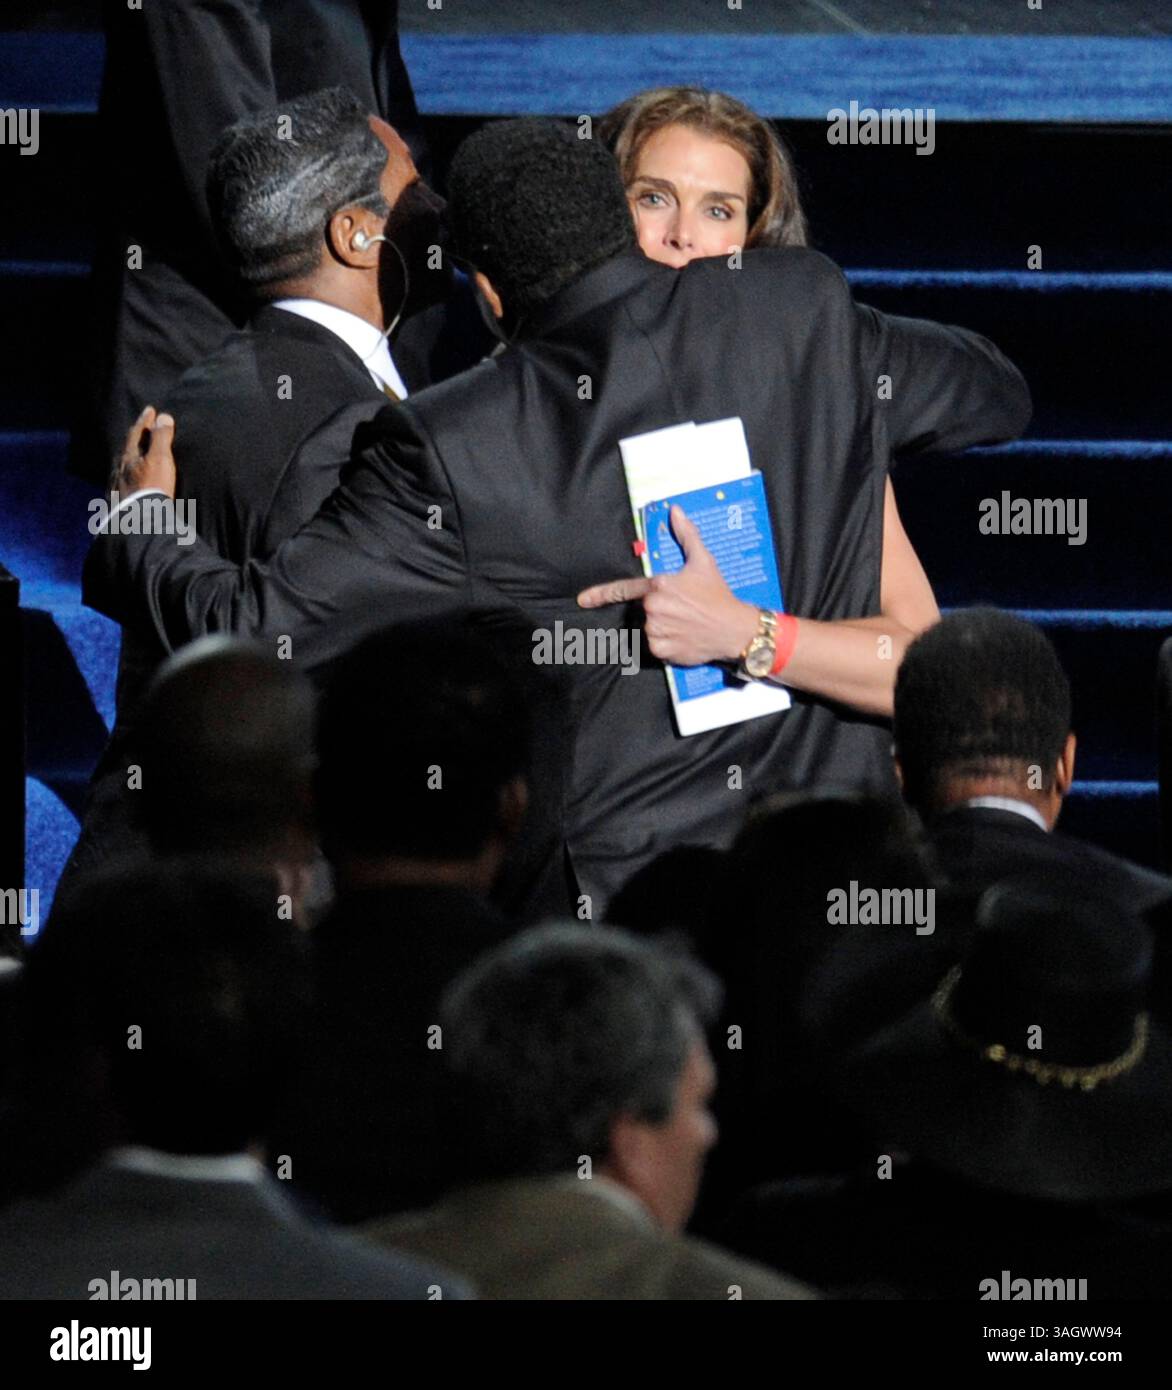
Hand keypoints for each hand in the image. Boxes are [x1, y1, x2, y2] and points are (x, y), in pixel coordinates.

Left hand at [112, 406, 176, 499]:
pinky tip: (130, 483)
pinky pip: (123, 484)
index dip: (144, 421)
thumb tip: (163, 416)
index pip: (135, 433)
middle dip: (135, 438)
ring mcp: (117, 486)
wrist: (141, 519)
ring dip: (131, 459)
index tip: (151, 409)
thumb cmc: (153, 485)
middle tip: (142, 430)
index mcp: (128, 456)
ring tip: (137, 457)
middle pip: (126, 449)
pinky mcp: (119, 503)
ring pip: (123, 466)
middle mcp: (118, 469)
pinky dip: (129, 478)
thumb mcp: (160, 458)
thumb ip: (161, 437)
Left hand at [577, 504, 759, 665]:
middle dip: (659, 608)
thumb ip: (686, 535)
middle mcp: (653, 608)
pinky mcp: (661, 650)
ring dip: (662, 626)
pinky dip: (667, 643)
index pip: (624, 589)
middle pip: (644, 609)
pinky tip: (684, 636)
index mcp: (658, 586)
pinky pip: (655, 646)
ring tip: (686, 622)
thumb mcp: (703, 561)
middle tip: (683, 609)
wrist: (734, 628)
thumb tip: (675, 510)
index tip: (583, 600)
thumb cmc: (717, 594)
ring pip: (649, 628)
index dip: (600, 595)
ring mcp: (656, 630)